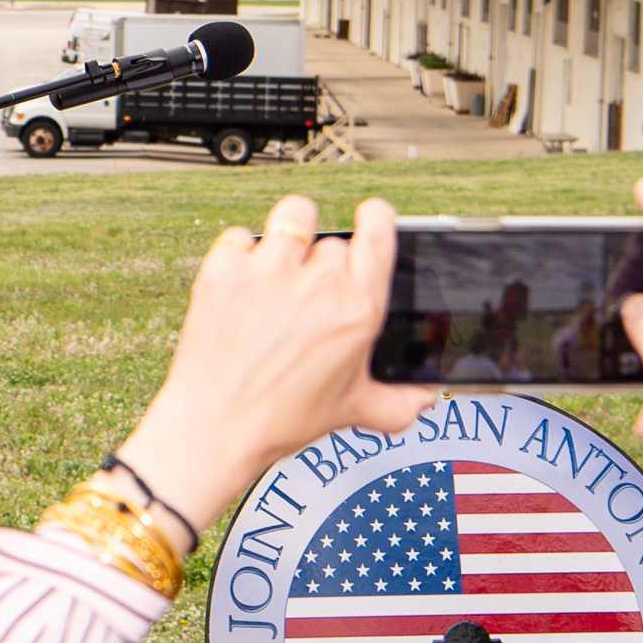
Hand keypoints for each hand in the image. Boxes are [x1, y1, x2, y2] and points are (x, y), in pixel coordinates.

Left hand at [116, 196, 433, 547]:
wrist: (216, 427)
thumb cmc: (282, 419)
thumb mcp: (351, 410)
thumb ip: (398, 403)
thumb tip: (426, 398)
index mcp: (357, 309)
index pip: (378, 231)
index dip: (376, 216)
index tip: (370, 215)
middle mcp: (318, 283)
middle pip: (331, 240)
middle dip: (320, 261)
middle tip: (305, 296)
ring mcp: (270, 270)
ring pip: (292, 217)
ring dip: (288, 237)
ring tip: (277, 269)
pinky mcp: (225, 268)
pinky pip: (241, 237)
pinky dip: (240, 255)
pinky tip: (240, 286)